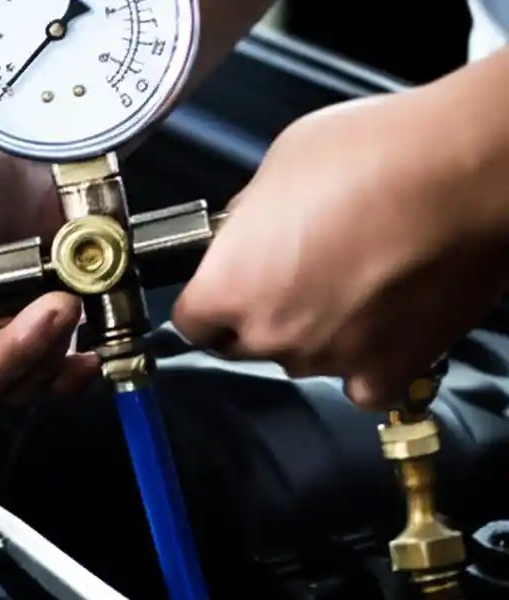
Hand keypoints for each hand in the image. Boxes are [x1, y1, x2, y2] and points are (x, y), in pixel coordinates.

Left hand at [173, 87, 508, 409]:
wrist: (465, 173)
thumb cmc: (377, 157)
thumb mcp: (278, 167)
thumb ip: (249, 218)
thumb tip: (244, 231)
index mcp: (229, 286)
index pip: (193, 320)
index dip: (210, 300)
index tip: (226, 287)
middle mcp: (272, 332)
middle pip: (243, 344)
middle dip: (259, 314)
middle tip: (296, 273)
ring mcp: (329, 358)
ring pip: (302, 360)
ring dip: (315, 333)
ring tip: (352, 282)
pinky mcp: (389, 371)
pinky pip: (361, 385)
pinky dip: (366, 362)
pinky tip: (379, 323)